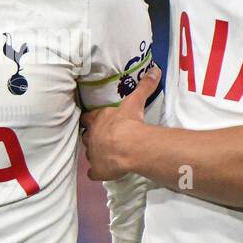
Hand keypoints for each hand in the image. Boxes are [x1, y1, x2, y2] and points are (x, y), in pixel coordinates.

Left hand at [81, 64, 160, 180]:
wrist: (129, 146)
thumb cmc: (129, 122)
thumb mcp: (135, 101)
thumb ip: (144, 86)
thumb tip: (155, 69)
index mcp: (98, 119)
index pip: (89, 118)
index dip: (92, 120)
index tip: (95, 121)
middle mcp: (92, 136)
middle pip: (87, 136)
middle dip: (93, 137)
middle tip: (103, 138)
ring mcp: (93, 155)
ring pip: (89, 154)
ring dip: (95, 154)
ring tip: (106, 155)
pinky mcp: (97, 170)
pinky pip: (93, 173)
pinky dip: (97, 172)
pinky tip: (103, 172)